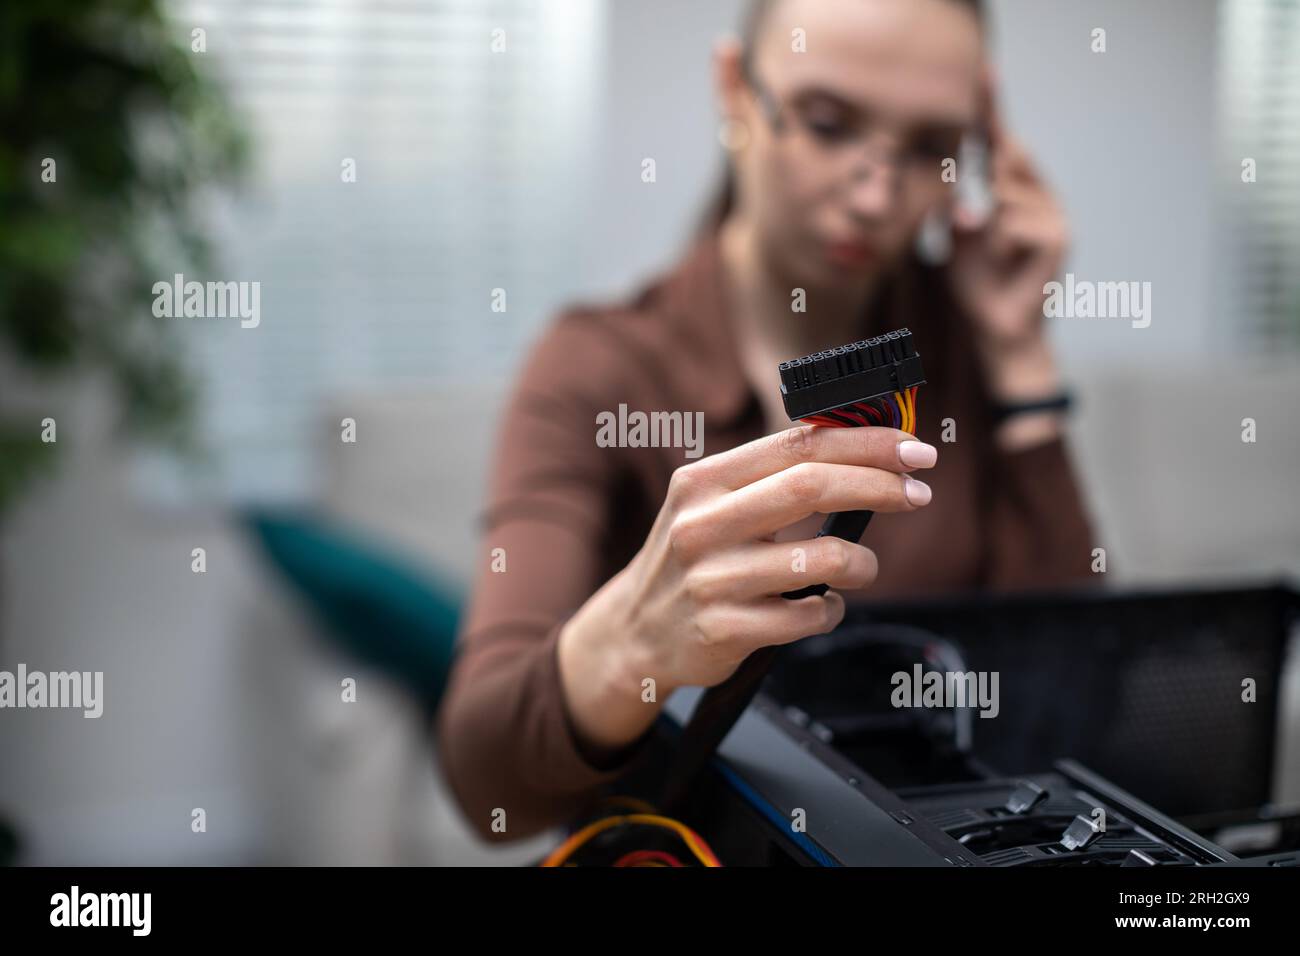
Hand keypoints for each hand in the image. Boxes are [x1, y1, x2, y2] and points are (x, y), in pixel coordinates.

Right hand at [557, 425, 936, 754]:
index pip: (798, 445)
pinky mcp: (722, 630)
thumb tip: (861, 440)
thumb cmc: (697, 559)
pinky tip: (820, 606)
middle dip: (879, 487)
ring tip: (861, 568)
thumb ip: (774, 474)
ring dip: (861, 563)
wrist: (636, 631)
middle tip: (919, 494)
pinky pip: (806, 617)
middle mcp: (701, 523)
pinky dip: (830, 610)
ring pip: (820, 559)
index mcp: (704, 480)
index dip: (865, 443)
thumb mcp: (714, 504)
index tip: (914, 449)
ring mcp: (710, 579)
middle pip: (810, 487)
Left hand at [947, 70, 1069, 369]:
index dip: (992, 108)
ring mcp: (1055, 213)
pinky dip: (996, 245)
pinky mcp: (1060, 236)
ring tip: (993, 257)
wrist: (997, 327)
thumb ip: (955, 200)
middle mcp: (1041, 195)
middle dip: (984, 180)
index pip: (1002, 143)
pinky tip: (1007, 265)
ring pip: (1002, 196)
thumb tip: (945, 171)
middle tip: (972, 222)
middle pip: (1005, 158)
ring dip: (984, 230)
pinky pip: (1010, 224)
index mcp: (1016, 191)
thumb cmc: (978, 282)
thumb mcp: (957, 235)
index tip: (984, 72)